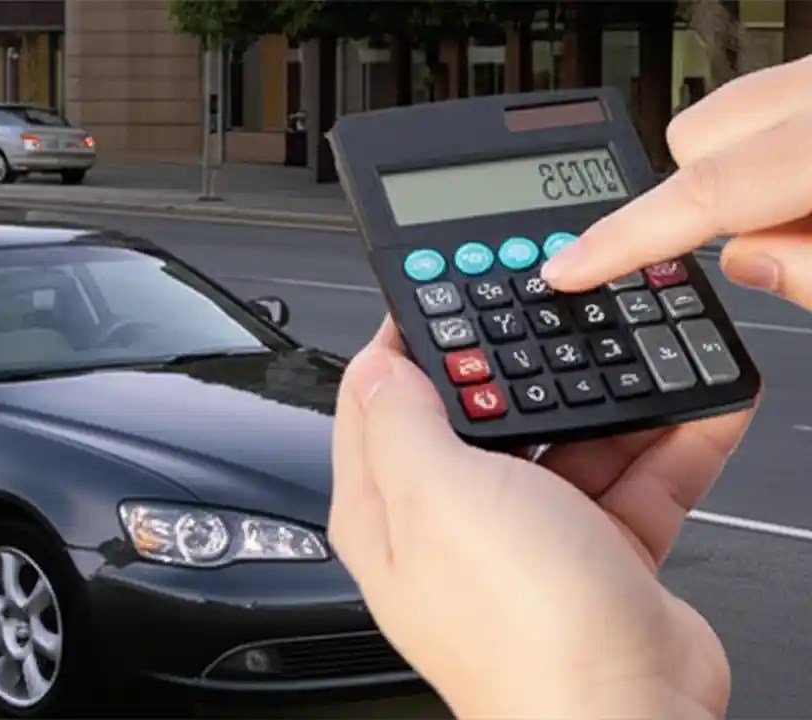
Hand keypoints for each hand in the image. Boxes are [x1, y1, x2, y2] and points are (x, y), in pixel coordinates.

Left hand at [330, 319, 751, 718]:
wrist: (625, 714)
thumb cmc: (519, 624)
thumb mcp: (436, 493)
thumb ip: (402, 420)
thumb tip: (379, 363)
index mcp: (389, 507)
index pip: (379, 400)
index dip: (411, 339)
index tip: (448, 290)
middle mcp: (454, 521)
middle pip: (481, 413)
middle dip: (521, 360)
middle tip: (558, 311)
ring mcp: (530, 537)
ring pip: (567, 441)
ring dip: (608, 395)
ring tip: (644, 347)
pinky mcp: (599, 554)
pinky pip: (633, 479)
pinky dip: (669, 440)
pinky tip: (700, 404)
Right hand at [540, 55, 811, 304]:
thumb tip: (749, 262)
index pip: (705, 189)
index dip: (624, 238)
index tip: (568, 268)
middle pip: (694, 137)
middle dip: (705, 199)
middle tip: (778, 241)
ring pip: (727, 114)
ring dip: (743, 176)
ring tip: (805, 213)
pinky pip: (768, 105)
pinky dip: (774, 155)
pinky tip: (811, 186)